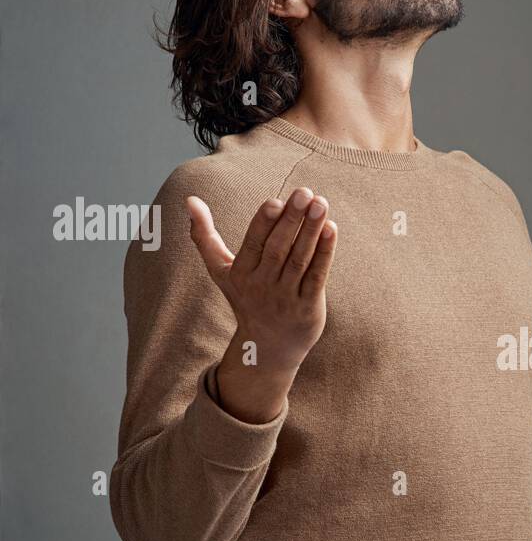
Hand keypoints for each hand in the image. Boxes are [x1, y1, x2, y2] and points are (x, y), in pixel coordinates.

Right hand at [185, 188, 337, 421]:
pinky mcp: (308, 307)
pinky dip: (325, 252)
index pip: (253, 245)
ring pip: (300, 259)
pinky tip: (331, 228)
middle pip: (278, 249)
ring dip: (311, 230)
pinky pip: (317, 275)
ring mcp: (286, 297)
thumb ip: (204, 236)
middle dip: (291, 220)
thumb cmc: (245, 298)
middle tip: (304, 192)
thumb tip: (190, 200)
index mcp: (241, 274)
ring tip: (320, 203)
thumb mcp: (220, 270)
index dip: (264, 223)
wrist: (267, 347)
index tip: (275, 201)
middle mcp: (262, 286)